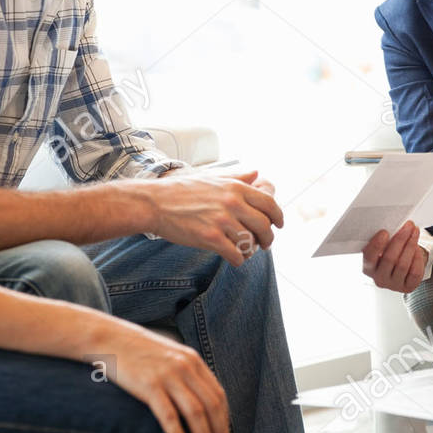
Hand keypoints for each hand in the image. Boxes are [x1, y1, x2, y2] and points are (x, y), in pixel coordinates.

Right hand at [101, 320, 232, 432]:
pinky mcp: (148, 385)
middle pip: (212, 406)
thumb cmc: (138, 351)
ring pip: (195, 412)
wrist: (108, 337)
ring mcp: (167, 375)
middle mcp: (185, 366)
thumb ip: (186, 374)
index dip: (225, 421)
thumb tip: (199, 404)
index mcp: (193, 360)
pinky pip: (169, 415)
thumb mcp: (169, 356)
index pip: (218, 395)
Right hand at [144, 169, 283, 266]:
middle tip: (265, 244)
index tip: (279, 224)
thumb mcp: (211, 176)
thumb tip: (257, 174)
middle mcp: (232, 203)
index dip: (278, 216)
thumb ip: (237, 177)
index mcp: (235, 187)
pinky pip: (235, 254)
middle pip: (264, 225)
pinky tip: (233, 257)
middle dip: (268, 238)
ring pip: (250, 242)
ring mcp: (222, 221)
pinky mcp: (210, 238)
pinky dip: (238, 259)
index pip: (269, 203)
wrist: (154, 203)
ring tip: (245, 251)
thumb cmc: (181, 190)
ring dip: (251, 250)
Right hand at [362, 221, 427, 293]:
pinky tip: (417, 248)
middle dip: (400, 239)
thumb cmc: (389, 254)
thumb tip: (393, 226)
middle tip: (408, 226)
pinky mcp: (407, 287)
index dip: (376, 245)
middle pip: (389, 259)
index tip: (385, 232)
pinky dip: (417, 258)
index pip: (369, 257)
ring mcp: (394, 285)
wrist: (400, 269)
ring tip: (415, 232)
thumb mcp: (383, 248)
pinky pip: (414, 272)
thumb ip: (384, 240)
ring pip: (403, 264)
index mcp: (368, 268)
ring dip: (410, 245)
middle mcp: (379, 279)